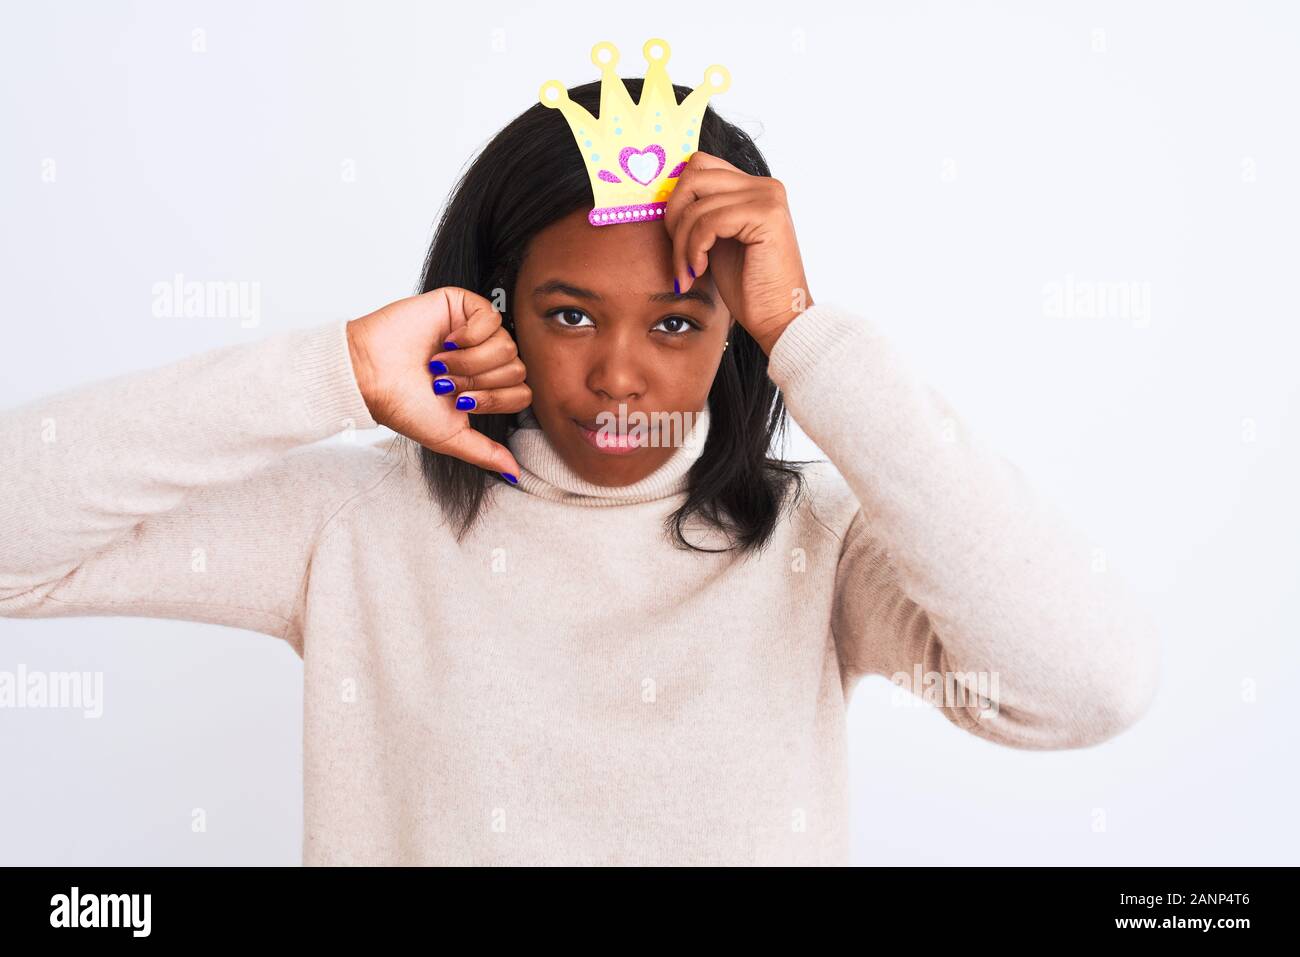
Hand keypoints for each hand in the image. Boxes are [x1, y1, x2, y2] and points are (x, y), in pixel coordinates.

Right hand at [347, 287, 528, 477]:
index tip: (460, 402)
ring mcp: (475, 331)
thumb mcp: (450, 437)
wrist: (372, 376)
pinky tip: (446, 341)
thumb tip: (514, 473)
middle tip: (444, 382)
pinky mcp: (463, 305)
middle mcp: (483, 358)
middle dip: (478, 382)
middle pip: (516, 369)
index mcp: (484, 385)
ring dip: (470, 361)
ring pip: (507, 345)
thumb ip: (485, 453)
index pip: (521, 392)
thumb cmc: (404, 405)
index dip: (494, 400)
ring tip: (439, 364)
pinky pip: (493, 317)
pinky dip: (471, 335)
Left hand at [663, 151, 813, 354]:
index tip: (674, 238)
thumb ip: (701, 213)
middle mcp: (764, 185)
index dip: (676, 199)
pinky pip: (708, 222)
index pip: (699, 166)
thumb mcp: (716, 242)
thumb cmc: (747, 288)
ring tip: (687, 273)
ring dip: (681, 244)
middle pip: (693, 175)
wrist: (778, 320)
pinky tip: (699, 271)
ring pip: (697, 204)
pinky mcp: (766, 215)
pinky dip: (694, 249)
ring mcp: (767, 197)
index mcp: (752, 187)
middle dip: (674, 218)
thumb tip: (662, 194)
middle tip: (678, 257)